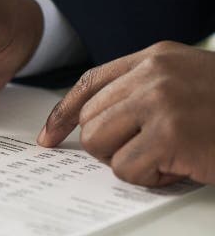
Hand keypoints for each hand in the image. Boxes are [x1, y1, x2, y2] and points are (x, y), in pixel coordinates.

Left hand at [38, 41, 214, 186]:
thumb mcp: (187, 80)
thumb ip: (143, 89)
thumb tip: (93, 122)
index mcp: (154, 57)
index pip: (89, 83)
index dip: (63, 112)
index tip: (48, 137)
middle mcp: (153, 73)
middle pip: (90, 119)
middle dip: (109, 144)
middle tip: (147, 151)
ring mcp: (160, 101)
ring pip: (99, 144)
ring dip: (128, 160)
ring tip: (166, 156)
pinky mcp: (170, 134)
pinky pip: (126, 168)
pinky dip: (150, 178)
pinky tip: (180, 166)